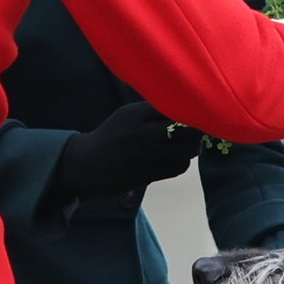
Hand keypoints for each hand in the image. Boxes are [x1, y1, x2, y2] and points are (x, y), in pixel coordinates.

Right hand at [54, 101, 201, 199]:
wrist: (84, 164)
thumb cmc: (113, 136)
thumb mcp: (127, 116)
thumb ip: (154, 112)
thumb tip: (190, 109)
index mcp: (133, 114)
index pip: (173, 108)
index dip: (190, 111)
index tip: (198, 112)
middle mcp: (138, 133)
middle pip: (184, 130)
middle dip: (197, 131)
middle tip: (199, 130)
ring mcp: (141, 156)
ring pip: (184, 151)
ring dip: (192, 149)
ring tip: (190, 146)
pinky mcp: (144, 175)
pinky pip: (176, 168)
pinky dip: (182, 163)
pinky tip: (178, 159)